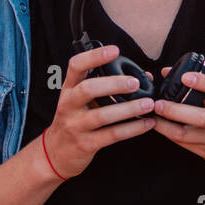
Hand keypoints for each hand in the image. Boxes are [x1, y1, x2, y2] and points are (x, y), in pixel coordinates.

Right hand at [44, 45, 155, 176]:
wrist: (55, 153)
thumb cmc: (74, 120)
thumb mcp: (80, 101)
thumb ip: (105, 87)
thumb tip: (143, 77)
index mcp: (69, 89)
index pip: (76, 66)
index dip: (94, 56)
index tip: (114, 50)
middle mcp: (69, 105)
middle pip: (88, 89)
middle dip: (113, 84)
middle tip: (135, 83)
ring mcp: (76, 125)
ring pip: (102, 115)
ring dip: (129, 109)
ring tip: (148, 104)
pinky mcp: (86, 144)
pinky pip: (112, 135)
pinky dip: (132, 129)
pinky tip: (147, 123)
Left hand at [149, 67, 204, 172]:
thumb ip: (200, 85)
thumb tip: (166, 72)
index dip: (203, 82)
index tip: (185, 77)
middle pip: (202, 118)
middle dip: (176, 111)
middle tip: (158, 103)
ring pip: (188, 135)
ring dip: (167, 126)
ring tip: (153, 117)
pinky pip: (185, 145)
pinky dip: (170, 135)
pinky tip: (160, 127)